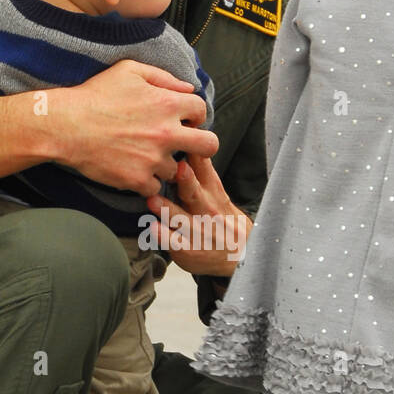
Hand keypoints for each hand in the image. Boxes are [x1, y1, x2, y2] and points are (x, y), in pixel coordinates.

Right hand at [51, 62, 218, 196]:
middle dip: (202, 145)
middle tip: (187, 146)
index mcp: (167, 104)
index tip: (185, 120)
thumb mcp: (129, 71)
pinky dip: (146, 181)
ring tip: (143, 155)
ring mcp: (153, 159)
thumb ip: (163, 77)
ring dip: (165, 164)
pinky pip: (155, 187)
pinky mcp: (138, 180)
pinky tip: (132, 169)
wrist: (65, 125)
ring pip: (177, 169)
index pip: (201, 110)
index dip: (195, 115)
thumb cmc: (95, 95)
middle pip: (209, 146)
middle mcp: (166, 133)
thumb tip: (188, 87)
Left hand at [143, 153, 251, 277]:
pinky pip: (174, 243)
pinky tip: (153, 228)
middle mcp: (207, 211)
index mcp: (213, 193)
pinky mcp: (188, 250)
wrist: (240, 255)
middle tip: (178, 168)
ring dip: (168, 209)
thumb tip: (191, 137)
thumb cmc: (221, 219)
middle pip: (195, 193)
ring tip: (153, 200)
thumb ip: (203, 170)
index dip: (197, 157)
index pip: (205, 171)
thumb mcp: (218, 193)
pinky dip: (163, 236)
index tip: (188, 142)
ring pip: (181, 219)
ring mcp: (198, 231)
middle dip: (187, 181)